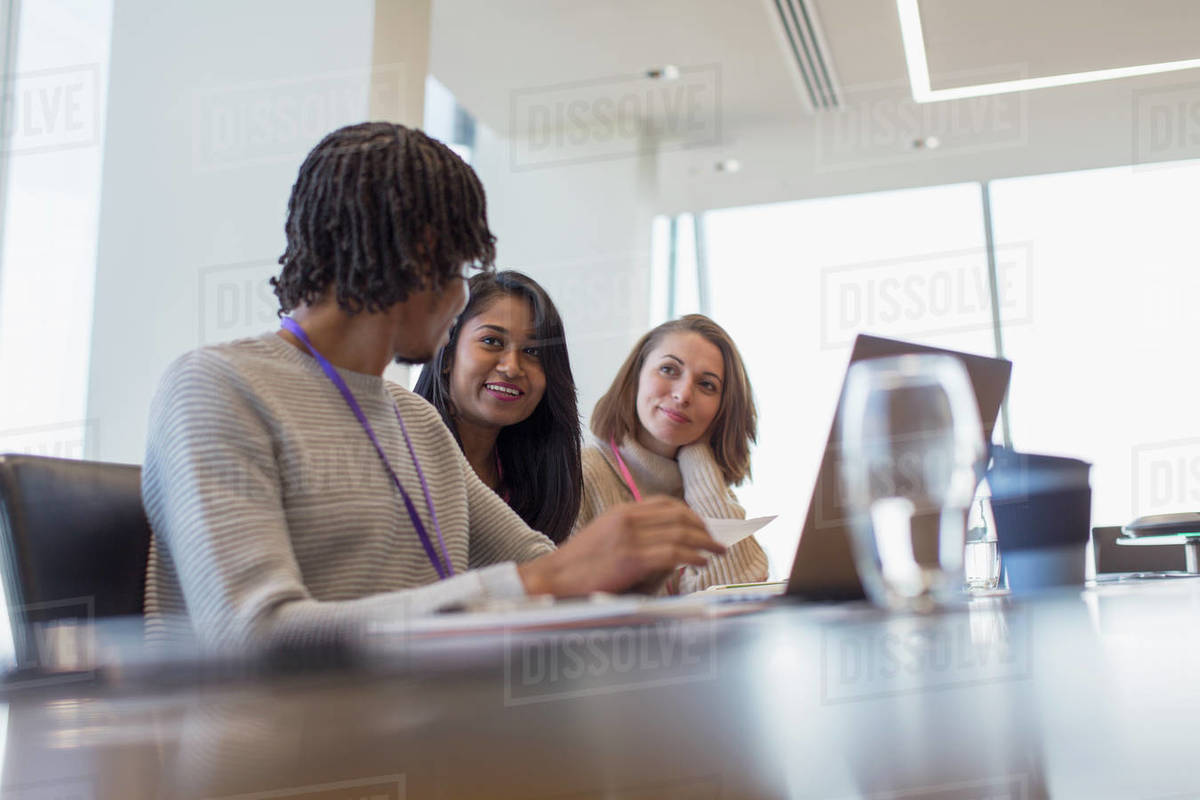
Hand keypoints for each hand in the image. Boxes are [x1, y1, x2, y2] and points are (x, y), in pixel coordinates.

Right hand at [518, 496, 724, 596]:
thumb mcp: (604, 538)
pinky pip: (672, 553)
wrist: (553, 579)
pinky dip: (692, 556)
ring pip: (679, 532)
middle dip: (702, 527)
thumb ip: (632, 535)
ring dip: (704, 542)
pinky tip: (701, 562)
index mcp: (621, 512)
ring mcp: (629, 537)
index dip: (689, 514)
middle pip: (678, 515)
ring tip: (717, 551)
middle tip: (717, 539)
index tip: (702, 525)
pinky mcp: (631, 558)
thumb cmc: (578, 566)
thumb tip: (665, 545)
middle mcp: (627, 519)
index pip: (665, 504)